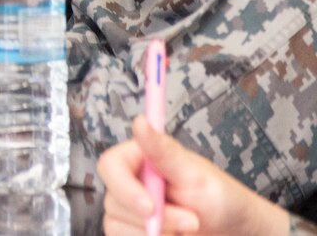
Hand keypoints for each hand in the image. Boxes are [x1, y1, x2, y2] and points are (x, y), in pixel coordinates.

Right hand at [97, 118, 283, 235]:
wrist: (234, 230)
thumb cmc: (220, 198)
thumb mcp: (195, 175)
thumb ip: (163, 152)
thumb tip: (140, 121)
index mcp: (138, 160)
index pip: (110, 167)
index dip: (124, 188)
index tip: (150, 207)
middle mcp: (128, 185)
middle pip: (114, 203)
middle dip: (157, 219)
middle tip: (192, 222)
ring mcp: (129, 213)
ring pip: (118, 228)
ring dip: (158, 235)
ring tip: (189, 230)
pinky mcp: (133, 234)